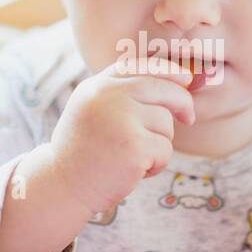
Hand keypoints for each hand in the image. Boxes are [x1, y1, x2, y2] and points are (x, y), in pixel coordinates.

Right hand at [49, 54, 195, 215]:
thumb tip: (176, 80)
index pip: (142, 66)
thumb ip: (123, 93)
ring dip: (159, 144)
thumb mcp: (94, 110)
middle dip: (183, 103)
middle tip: (188, 117)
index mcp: (98, 85)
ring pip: (166, 124)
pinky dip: (156, 164)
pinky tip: (134, 171)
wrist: (63, 185)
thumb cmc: (84, 150)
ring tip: (132, 156)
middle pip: (164, 89)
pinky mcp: (134, 146)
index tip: (185, 79)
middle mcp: (108, 96)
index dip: (169, 71)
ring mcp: (121, 119)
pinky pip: (165, 150)